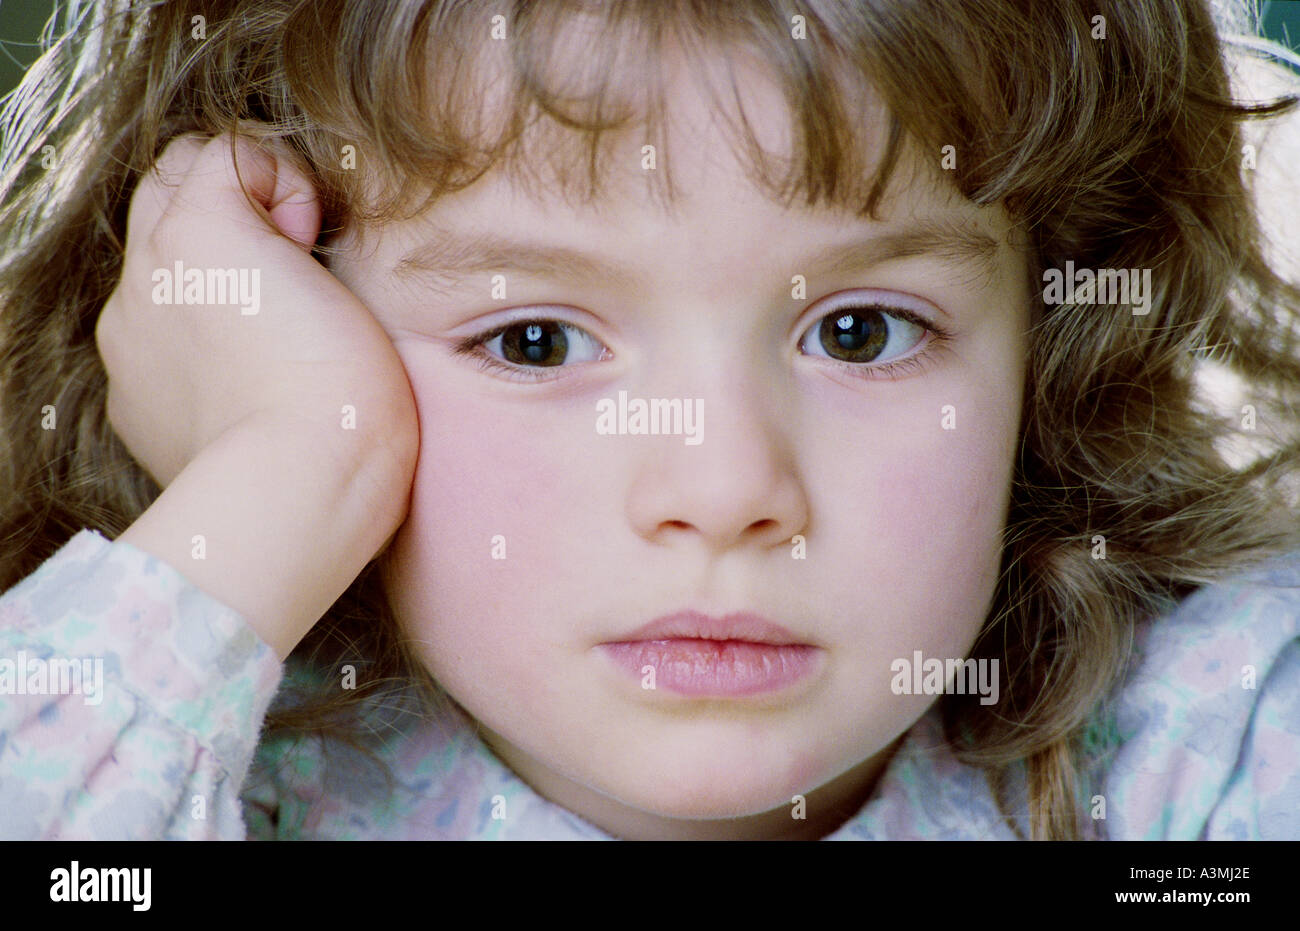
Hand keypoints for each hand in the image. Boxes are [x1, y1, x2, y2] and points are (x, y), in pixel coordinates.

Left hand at [97, 131, 419, 656]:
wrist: (299, 492)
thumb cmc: (342, 388)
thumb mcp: (336, 274)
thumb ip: (287, 225)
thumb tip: (272, 235)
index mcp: (193, 228)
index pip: (218, 153)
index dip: (277, 178)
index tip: (310, 232)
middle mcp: (142, 274)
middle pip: (168, 188)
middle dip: (229, 206)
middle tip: (289, 258)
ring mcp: (129, 340)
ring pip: (155, 267)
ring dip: (206, 270)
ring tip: (267, 319)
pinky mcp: (132, 399)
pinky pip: (152, 339)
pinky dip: (189, 337)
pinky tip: (242, 374)